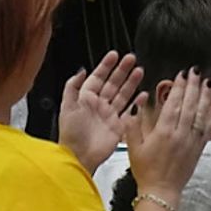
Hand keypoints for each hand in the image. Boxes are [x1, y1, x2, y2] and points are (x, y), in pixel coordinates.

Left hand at [58, 51, 143, 172]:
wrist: (81, 155)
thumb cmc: (72, 133)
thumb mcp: (67, 106)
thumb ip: (72, 87)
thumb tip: (80, 70)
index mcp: (85, 98)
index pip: (97, 77)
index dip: (106, 66)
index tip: (114, 55)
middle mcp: (98, 104)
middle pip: (113, 83)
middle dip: (122, 70)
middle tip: (132, 59)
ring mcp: (110, 114)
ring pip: (122, 94)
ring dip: (131, 82)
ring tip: (140, 71)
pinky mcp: (119, 125)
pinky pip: (130, 110)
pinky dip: (137, 102)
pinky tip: (143, 94)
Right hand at [125, 68, 210, 197]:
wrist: (161, 191)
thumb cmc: (145, 170)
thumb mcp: (133, 146)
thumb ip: (134, 124)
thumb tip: (138, 103)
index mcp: (164, 132)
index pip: (174, 104)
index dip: (179, 88)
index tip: (182, 75)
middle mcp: (181, 134)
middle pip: (190, 105)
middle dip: (193, 86)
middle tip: (196, 72)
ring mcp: (192, 141)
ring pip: (201, 114)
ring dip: (205, 97)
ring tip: (207, 83)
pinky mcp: (199, 148)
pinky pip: (207, 128)